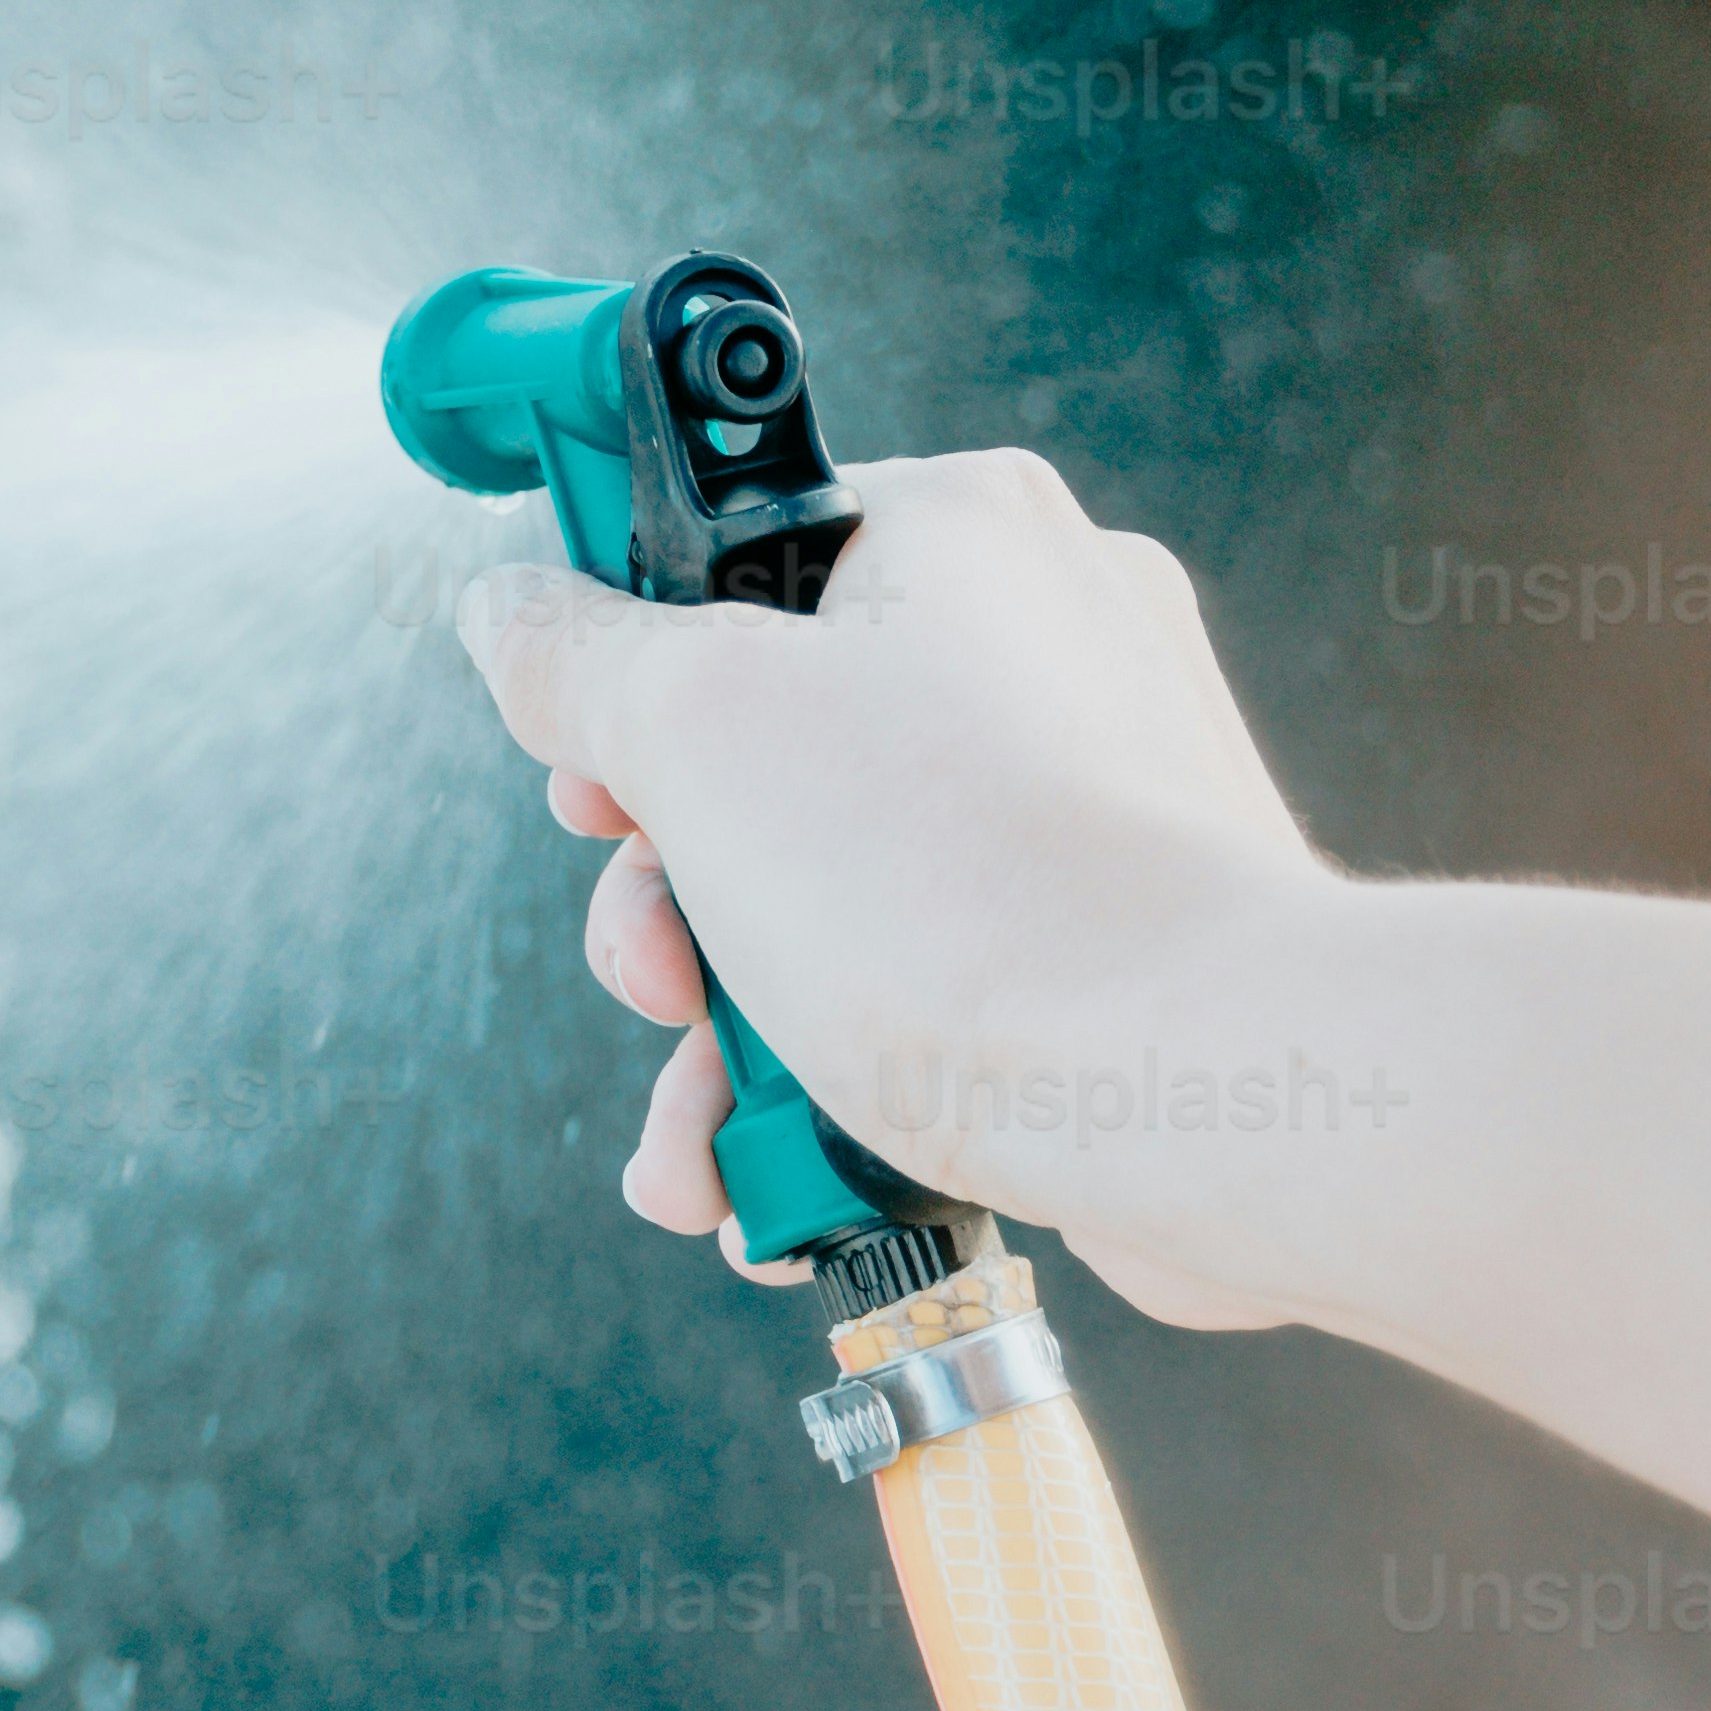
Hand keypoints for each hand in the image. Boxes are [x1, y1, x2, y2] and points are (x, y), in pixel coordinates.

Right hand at [451, 449, 1337, 1316]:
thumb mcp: (694, 734)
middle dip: (669, 898)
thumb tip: (508, 610)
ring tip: (700, 1133)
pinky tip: (765, 1179)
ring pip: (838, 890)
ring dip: (728, 1025)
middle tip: (654, 973)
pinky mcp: (1116, 948)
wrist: (1203, 1097)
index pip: (736, 550)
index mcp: (962, 530)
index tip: (586, 781)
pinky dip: (834, 1077)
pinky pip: (932, 984)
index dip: (628, 674)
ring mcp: (1095, 802)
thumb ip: (576, 659)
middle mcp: (1047, 643)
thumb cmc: (968, 893)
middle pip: (770, 748)